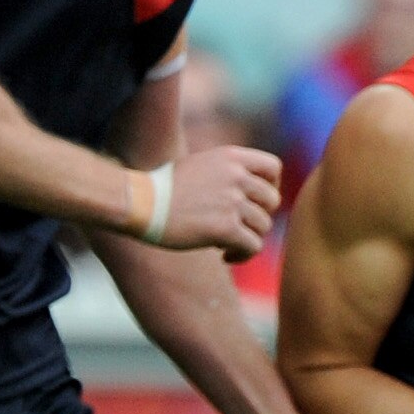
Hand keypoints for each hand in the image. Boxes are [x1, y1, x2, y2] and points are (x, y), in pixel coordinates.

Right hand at [149, 145, 282, 259]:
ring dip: (248, 238)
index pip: (273, 167)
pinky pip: (254, 247)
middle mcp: (236, 176)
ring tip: (227, 243)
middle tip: (240, 225)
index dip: (272, 185)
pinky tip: (226, 256)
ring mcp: (232, 202)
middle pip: (272, 201)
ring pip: (263, 226)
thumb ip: (229, 172)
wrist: (140, 203)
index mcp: (231, 157)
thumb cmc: (165, 188)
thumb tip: (256, 191)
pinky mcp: (226, 227)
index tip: (256, 200)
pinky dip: (242, 255)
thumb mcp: (201, 166)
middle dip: (260, 216)